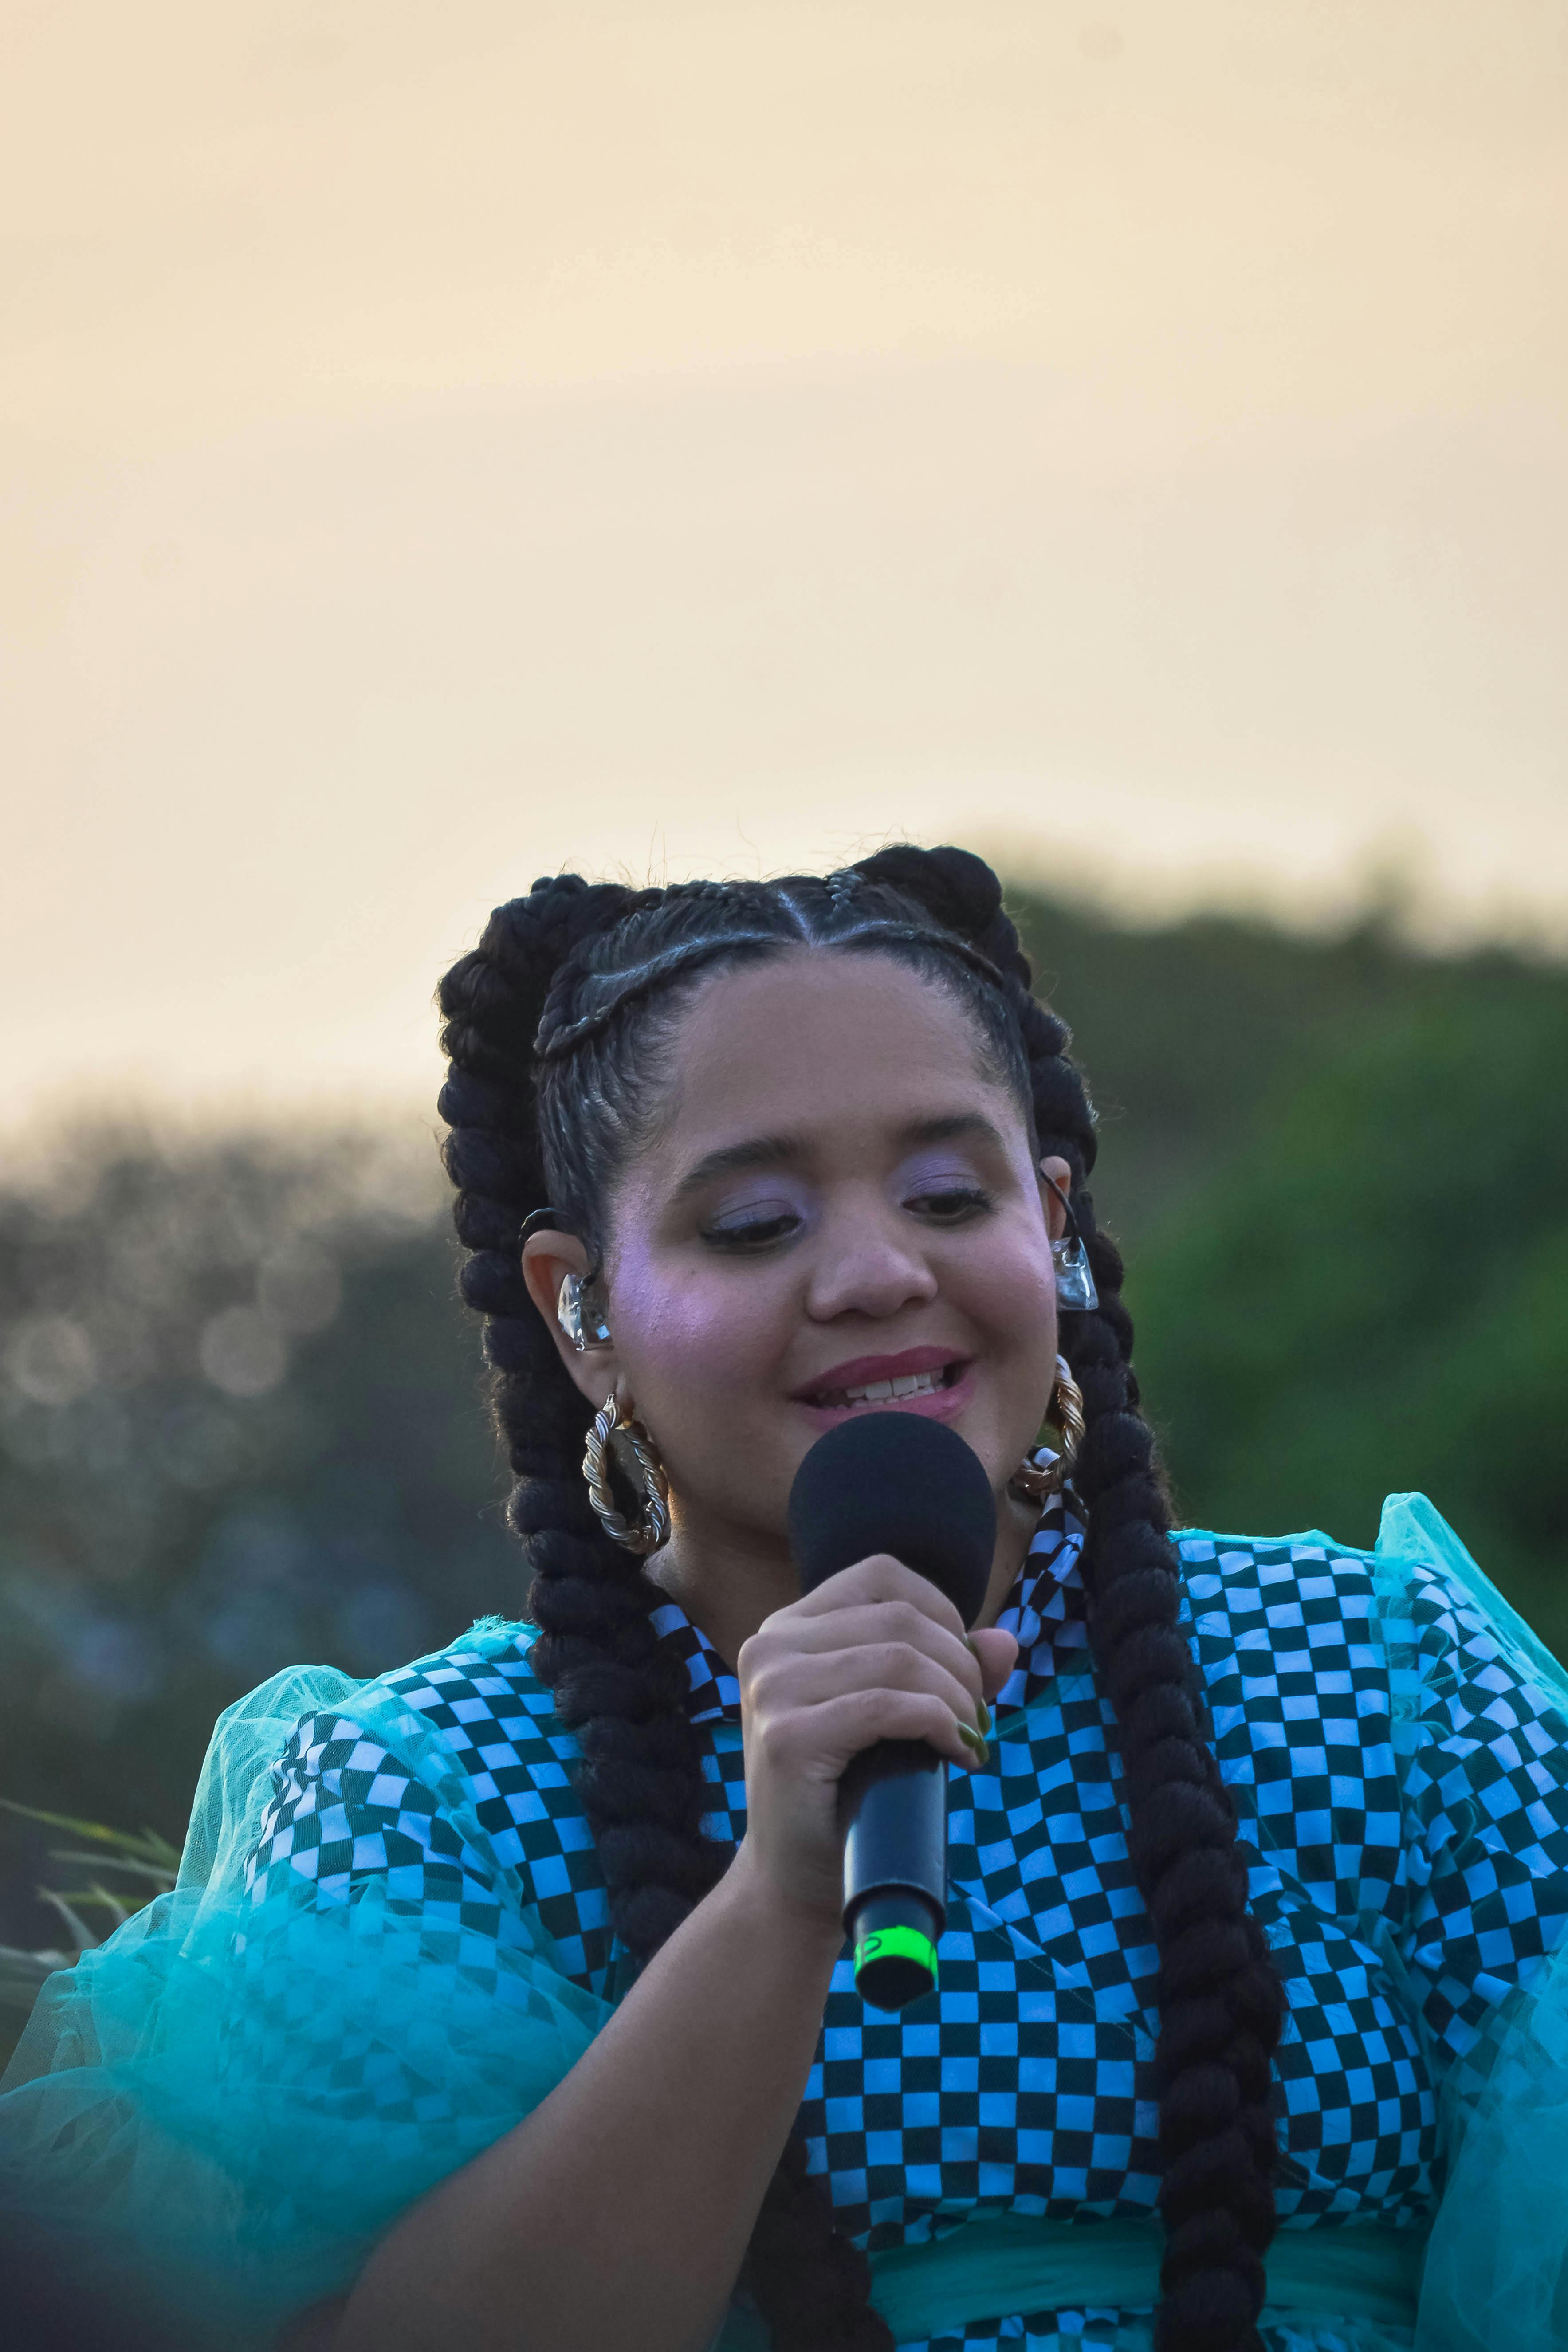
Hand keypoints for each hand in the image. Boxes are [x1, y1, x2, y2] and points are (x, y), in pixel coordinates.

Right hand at [732, 1556, 1017, 1929]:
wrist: (794, 1883)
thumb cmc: (847, 1796)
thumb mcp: (893, 1718)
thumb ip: (945, 1671)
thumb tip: (1006, 1640)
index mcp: (788, 1628)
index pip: (883, 1577)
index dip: (943, 1613)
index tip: (964, 1670)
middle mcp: (770, 1646)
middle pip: (901, 1619)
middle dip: (961, 1666)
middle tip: (978, 1719)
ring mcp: (772, 1689)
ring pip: (900, 1659)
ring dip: (958, 1698)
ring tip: (971, 1738)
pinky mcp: (787, 1737)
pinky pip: (888, 1707)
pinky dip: (941, 1723)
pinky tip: (960, 1752)